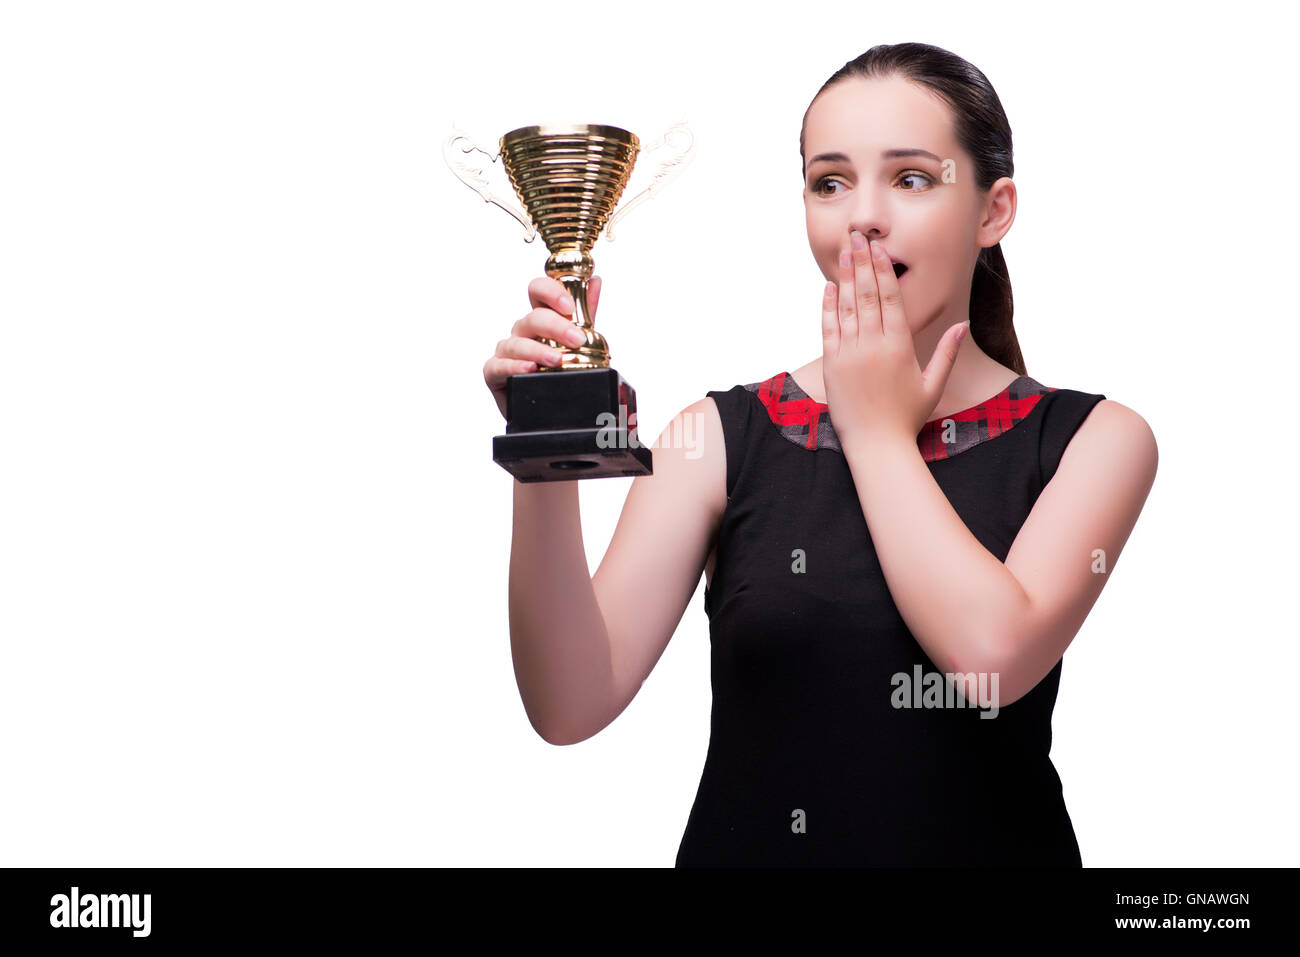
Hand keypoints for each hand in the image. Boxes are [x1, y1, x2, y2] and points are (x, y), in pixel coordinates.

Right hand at [483, 275, 600, 419]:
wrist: (553, 412)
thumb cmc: (562, 374)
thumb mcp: (579, 342)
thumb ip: (585, 313)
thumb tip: (595, 281)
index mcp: (540, 319)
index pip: (538, 291)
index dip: (551, 291)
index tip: (568, 306)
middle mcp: (522, 332)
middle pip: (532, 318)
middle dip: (556, 327)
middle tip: (577, 340)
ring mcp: (507, 352)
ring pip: (517, 343)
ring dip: (538, 350)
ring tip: (557, 360)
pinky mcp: (495, 374)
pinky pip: (499, 366)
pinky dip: (514, 366)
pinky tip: (530, 369)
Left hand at [821, 229, 967, 447]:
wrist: (876, 445)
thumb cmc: (907, 417)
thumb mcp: (933, 384)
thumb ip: (946, 352)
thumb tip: (962, 325)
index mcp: (899, 345)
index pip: (890, 297)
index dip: (883, 269)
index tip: (878, 248)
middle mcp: (873, 345)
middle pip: (866, 293)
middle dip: (861, 262)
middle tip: (857, 236)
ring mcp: (849, 354)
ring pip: (846, 306)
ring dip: (843, 277)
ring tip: (843, 252)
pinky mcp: (832, 365)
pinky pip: (827, 329)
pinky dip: (827, 307)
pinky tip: (827, 288)